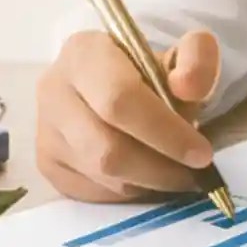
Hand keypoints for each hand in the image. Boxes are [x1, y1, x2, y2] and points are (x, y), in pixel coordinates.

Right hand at [36, 29, 219, 201]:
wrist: (108, 85)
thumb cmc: (147, 70)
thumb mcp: (181, 53)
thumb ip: (196, 59)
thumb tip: (188, 86)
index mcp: (84, 54)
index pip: (120, 100)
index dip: (165, 132)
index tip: (201, 153)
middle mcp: (54, 92)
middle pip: (108, 149)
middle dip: (160, 168)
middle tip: (194, 173)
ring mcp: (46, 132)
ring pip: (104, 176)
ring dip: (149, 182)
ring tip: (176, 172)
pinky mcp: (48, 165)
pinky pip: (95, 192)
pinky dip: (131, 191)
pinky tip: (148, 176)